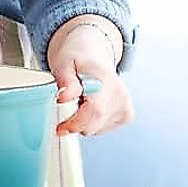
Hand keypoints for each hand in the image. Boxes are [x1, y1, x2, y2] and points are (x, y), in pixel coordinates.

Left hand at [47, 18, 132, 135]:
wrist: (92, 56)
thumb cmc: (75, 60)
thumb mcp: (63, 64)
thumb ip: (65, 81)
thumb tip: (65, 97)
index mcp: (105, 79)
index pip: (96, 110)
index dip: (76, 123)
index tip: (60, 127)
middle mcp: (120, 94)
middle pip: (95, 124)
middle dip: (75, 123)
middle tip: (66, 105)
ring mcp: (126, 106)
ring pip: (96, 130)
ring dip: (82, 120)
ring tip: (81, 99)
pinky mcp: (127, 115)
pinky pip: (101, 129)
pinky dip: (91, 122)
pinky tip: (90, 105)